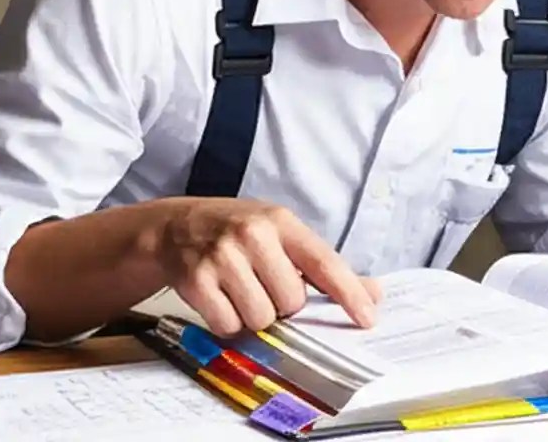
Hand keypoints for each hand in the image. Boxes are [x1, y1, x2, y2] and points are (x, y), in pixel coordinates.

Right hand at [156, 197, 381, 335]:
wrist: (175, 226)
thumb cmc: (237, 232)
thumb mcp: (281, 234)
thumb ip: (323, 266)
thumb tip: (372, 292)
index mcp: (281, 222)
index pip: (324, 262)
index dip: (348, 293)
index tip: (367, 318)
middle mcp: (253, 235)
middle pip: (291, 302)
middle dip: (282, 304)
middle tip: (263, 285)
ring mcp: (222, 257)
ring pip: (261, 318)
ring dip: (254, 315)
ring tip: (241, 291)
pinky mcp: (196, 281)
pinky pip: (229, 326)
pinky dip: (228, 322)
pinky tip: (221, 298)